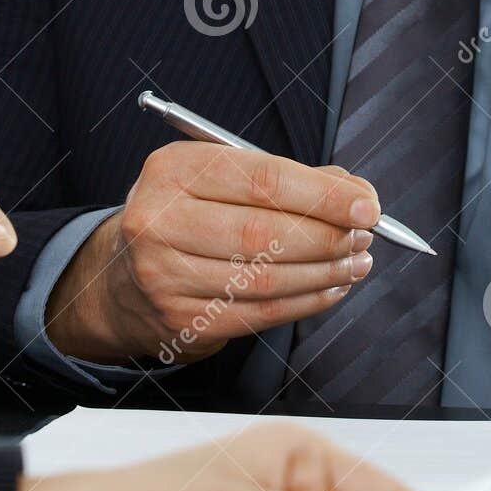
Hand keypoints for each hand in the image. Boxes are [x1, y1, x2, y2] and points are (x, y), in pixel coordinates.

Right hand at [44, 143, 381, 363]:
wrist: (124, 279)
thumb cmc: (186, 219)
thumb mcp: (220, 180)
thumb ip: (288, 179)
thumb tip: (355, 193)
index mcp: (173, 170)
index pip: (262, 180)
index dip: (323, 195)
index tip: (366, 205)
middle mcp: (160, 221)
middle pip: (265, 233)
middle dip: (328, 236)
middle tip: (364, 237)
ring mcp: (165, 276)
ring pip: (267, 278)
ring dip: (325, 273)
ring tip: (356, 263)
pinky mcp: (181, 319)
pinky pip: (260, 312)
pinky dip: (307, 302)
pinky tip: (331, 288)